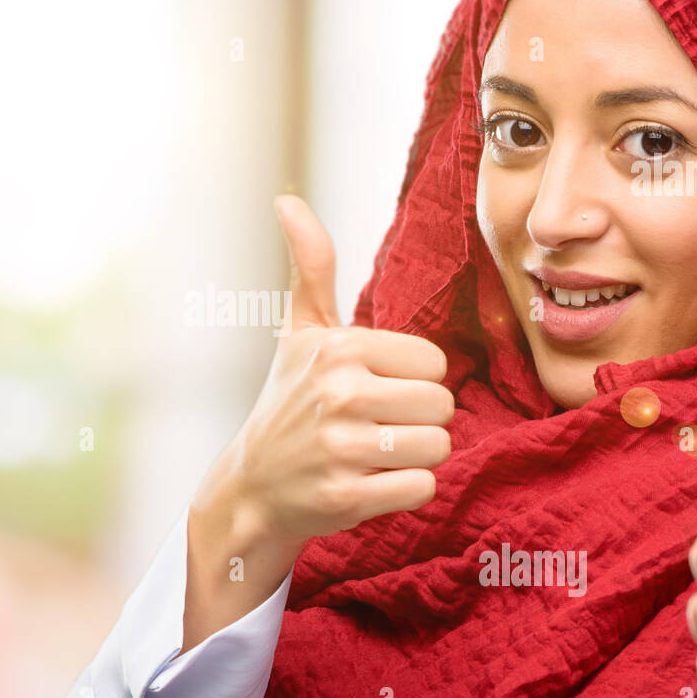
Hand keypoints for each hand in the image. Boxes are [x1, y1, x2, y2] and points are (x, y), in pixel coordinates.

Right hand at [191, 194, 454, 551]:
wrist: (253, 486)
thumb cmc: (288, 402)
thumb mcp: (300, 332)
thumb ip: (310, 266)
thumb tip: (286, 199)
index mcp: (339, 348)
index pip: (435, 363)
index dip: (411, 381)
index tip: (373, 391)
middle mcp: (340, 394)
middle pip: (442, 405)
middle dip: (417, 421)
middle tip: (376, 428)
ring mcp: (341, 449)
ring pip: (438, 446)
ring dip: (414, 457)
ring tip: (374, 456)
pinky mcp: (346, 498)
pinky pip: (423, 488)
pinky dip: (405, 491)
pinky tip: (369, 483)